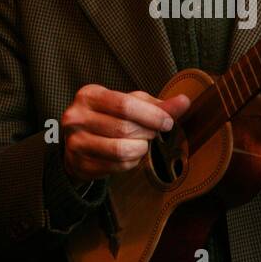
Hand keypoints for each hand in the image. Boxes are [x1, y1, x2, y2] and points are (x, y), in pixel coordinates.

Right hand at [61, 86, 190, 184]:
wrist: (79, 142)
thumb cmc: (109, 117)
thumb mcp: (130, 104)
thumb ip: (157, 105)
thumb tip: (184, 101)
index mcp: (89, 95)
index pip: (125, 105)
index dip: (151, 116)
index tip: (167, 123)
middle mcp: (76, 117)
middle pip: (124, 128)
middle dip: (146, 133)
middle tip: (152, 134)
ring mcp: (75, 142)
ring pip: (121, 150)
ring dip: (140, 149)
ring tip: (141, 144)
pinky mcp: (79, 164)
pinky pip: (116, 166)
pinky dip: (130, 163)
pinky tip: (129, 156)